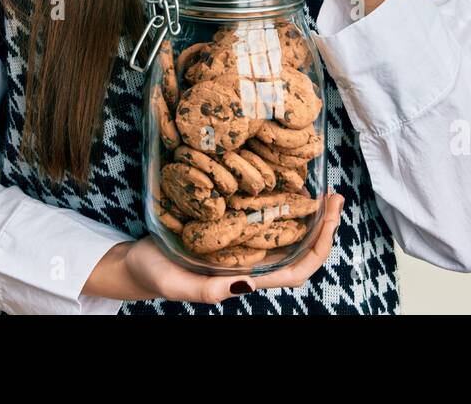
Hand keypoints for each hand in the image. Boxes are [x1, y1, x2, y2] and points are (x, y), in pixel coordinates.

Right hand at [83, 192, 345, 303]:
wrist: (135, 262)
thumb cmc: (155, 276)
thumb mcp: (177, 286)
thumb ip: (209, 291)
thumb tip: (247, 286)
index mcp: (246, 278)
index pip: (296, 271)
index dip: (318, 249)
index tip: (330, 219)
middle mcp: (251, 260)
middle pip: (300, 248)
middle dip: (323, 223)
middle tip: (335, 194)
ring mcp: (242, 242)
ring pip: (286, 230)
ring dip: (308, 211)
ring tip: (321, 185)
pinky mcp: (229, 225)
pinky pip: (262, 214)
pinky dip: (279, 198)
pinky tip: (284, 179)